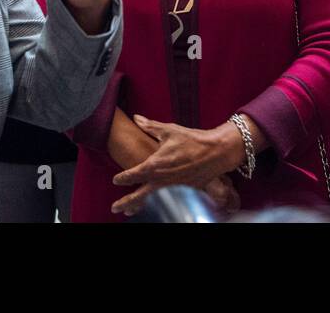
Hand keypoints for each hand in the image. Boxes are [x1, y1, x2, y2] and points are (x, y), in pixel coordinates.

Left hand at [109, 115, 243, 215]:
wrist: (215, 152)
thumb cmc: (192, 140)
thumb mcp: (169, 130)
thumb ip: (150, 126)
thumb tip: (136, 118)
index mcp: (154, 165)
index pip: (132, 175)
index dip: (121, 178)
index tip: (116, 180)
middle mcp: (161, 180)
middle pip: (138, 196)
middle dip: (125, 203)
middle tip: (114, 208)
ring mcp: (172, 189)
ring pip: (151, 202)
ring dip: (139, 207)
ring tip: (129, 212)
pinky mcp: (184, 193)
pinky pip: (167, 202)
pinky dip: (157, 205)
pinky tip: (154, 206)